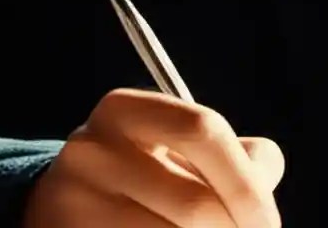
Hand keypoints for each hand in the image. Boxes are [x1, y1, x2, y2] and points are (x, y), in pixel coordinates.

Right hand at [23, 88, 283, 227]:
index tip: (267, 223)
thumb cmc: (140, 181)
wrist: (59, 211)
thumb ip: (231, 155)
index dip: (248, 185)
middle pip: (195, 204)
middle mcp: (92, 150)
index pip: (204, 131)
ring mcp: (73, 203)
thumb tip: (266, 171)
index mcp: (124, 110)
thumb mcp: (175, 151)